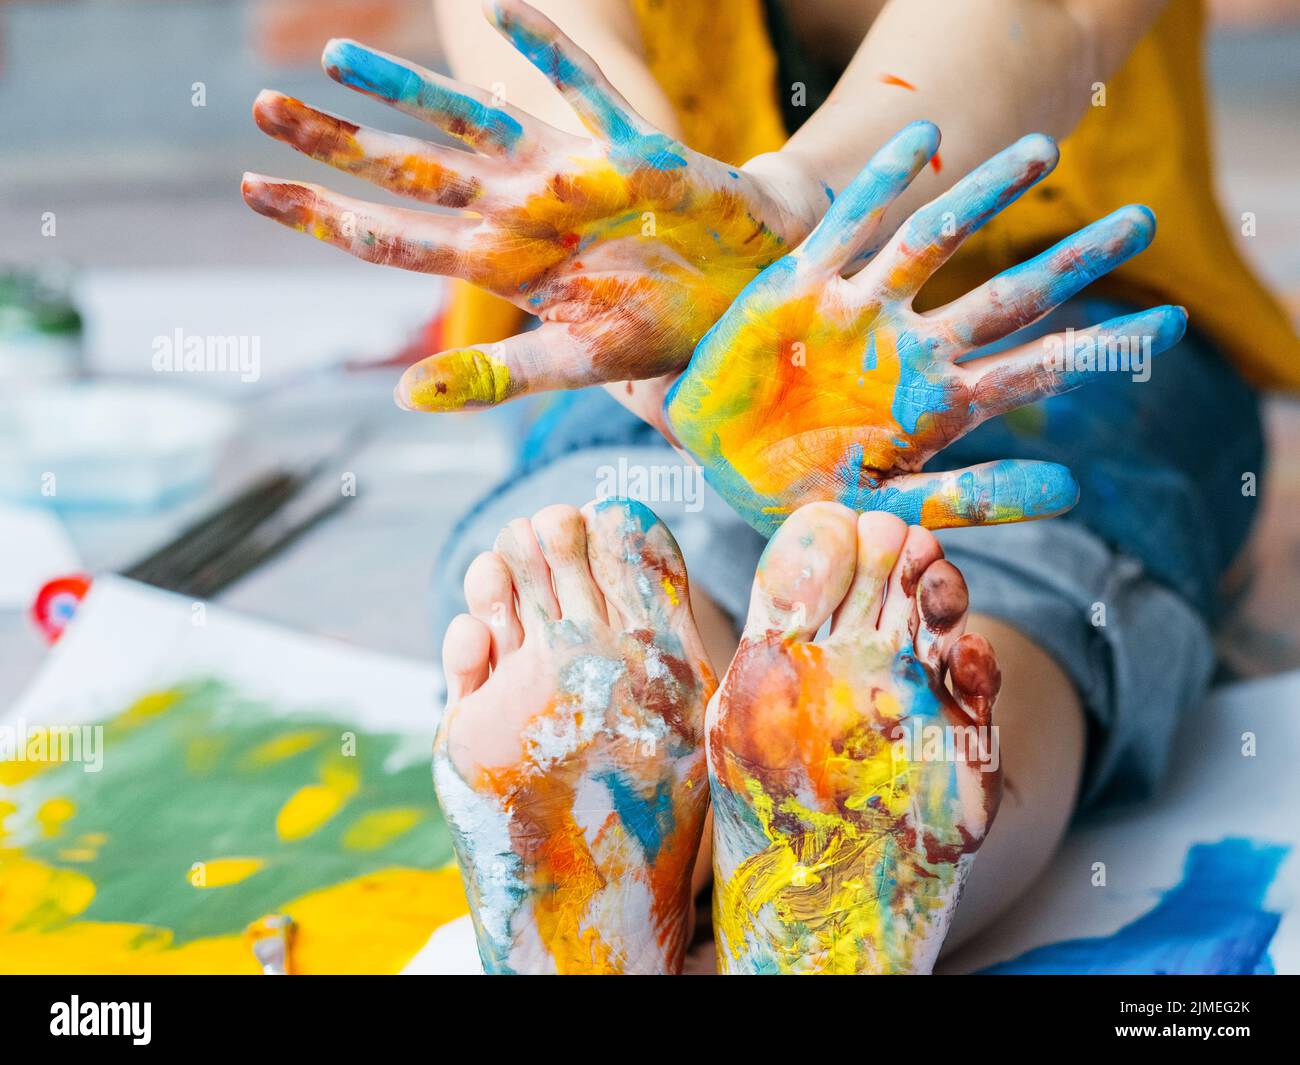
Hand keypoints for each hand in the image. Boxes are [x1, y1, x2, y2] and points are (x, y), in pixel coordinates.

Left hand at [242, 0, 819, 417]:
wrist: (736, 304)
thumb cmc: (657, 331)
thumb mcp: (573, 363)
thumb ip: (491, 376)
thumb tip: (403, 399)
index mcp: (498, 266)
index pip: (392, 238)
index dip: (322, 214)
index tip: (251, 187)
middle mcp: (515, 213)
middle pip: (411, 172)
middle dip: (336, 140)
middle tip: (258, 106)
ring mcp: (563, 174)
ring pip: (470, 122)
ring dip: (407, 89)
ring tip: (337, 56)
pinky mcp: (621, 147)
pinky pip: (577, 89)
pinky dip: (540, 49)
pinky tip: (496, 5)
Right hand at [666, 122, 1188, 532]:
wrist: (707, 464)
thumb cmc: (791, 497)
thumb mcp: (882, 509)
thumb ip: (969, 499)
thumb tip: (1072, 488)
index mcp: (935, 404)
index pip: (1035, 367)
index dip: (1104, 345)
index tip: (1173, 324)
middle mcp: (907, 348)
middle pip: (1005, 293)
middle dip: (1072, 260)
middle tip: (1141, 222)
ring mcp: (856, 310)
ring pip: (935, 238)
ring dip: (988, 195)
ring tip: (1046, 150)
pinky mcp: (800, 285)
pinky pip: (848, 223)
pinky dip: (884, 180)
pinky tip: (929, 135)